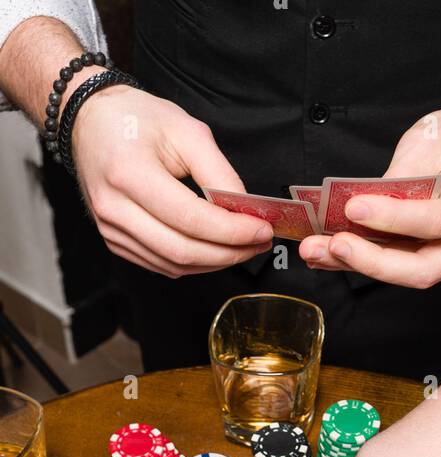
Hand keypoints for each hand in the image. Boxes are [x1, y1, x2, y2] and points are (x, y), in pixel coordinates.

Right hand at [72, 86, 272, 275]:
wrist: (89, 121)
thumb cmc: (136, 119)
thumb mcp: (185, 129)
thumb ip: (218, 171)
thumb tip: (246, 210)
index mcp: (129, 173)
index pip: (191, 219)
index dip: (232, 231)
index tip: (263, 229)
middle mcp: (114, 208)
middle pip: (183, 251)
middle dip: (230, 252)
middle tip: (260, 242)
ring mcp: (111, 229)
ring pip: (174, 265)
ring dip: (216, 261)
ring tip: (244, 246)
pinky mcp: (115, 241)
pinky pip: (162, 265)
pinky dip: (194, 263)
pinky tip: (215, 249)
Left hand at [298, 105, 440, 287]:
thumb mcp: (433, 139)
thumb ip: (403, 176)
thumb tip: (362, 204)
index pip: (439, 222)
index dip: (396, 219)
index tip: (354, 208)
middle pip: (423, 268)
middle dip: (373, 261)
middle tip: (334, 243)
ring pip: (405, 273)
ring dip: (357, 264)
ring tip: (315, 249)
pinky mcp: (427, 254)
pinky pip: (394, 264)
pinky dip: (357, 260)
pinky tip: (325, 253)